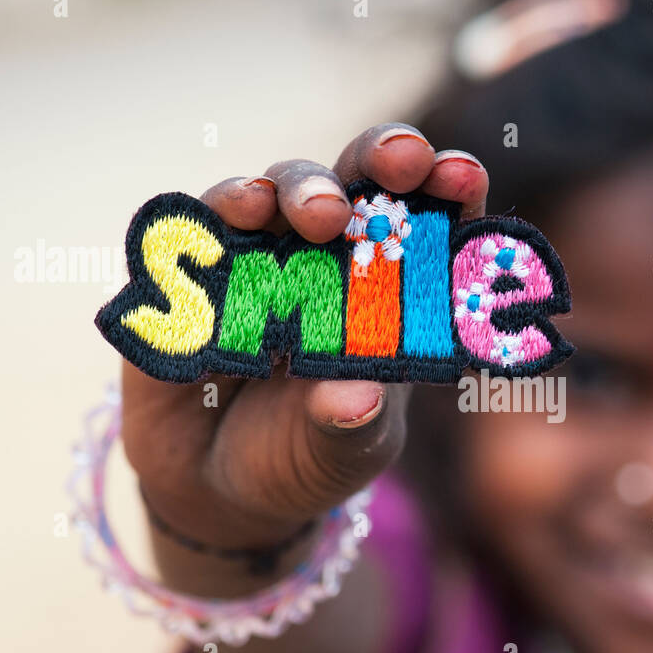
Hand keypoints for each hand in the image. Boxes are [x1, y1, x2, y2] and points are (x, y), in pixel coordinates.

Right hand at [120, 122, 487, 590]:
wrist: (213, 491)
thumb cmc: (304, 459)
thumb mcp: (341, 454)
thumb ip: (350, 425)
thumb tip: (354, 397)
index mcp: (391, 298)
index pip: (432, 224)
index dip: (449, 189)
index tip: (460, 176)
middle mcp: (328, 260)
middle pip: (360, 183)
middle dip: (382, 160)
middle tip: (399, 161)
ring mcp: (259, 257)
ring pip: (281, 190)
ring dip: (301, 187)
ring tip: (318, 213)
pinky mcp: (192, 270)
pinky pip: (203, 223)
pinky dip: (222, 209)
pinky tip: (241, 207)